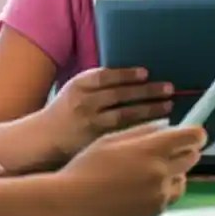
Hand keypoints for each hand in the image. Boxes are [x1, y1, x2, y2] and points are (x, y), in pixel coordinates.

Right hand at [41, 67, 173, 158]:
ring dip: (149, 110)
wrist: (45, 137)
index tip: (146, 73)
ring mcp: (89, 124)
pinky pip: (122, 134)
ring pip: (123, 116)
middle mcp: (83, 104)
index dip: (126, 75)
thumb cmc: (69, 108)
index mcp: (79, 85)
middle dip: (146, 92)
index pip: (105, 77)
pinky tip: (157, 126)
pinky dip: (140, 129)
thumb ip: (101, 81)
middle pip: (118, 95)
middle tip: (169, 89)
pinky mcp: (95, 142)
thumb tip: (138, 73)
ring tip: (168, 105)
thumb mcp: (78, 87)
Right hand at [57, 123, 206, 215]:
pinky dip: (161, 193)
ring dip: (174, 174)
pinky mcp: (152, 214)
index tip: (194, 133)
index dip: (196, 133)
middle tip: (167, 151)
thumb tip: (167, 126)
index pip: (192, 137)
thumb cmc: (86, 167)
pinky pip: (167, 199)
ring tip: (149, 173)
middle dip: (184, 151)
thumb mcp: (113, 138)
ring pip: (182, 180)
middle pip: (192, 158)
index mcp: (151, 150)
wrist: (70, 202)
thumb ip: (144, 131)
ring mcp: (158, 196)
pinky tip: (140, 190)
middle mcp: (160, 173)